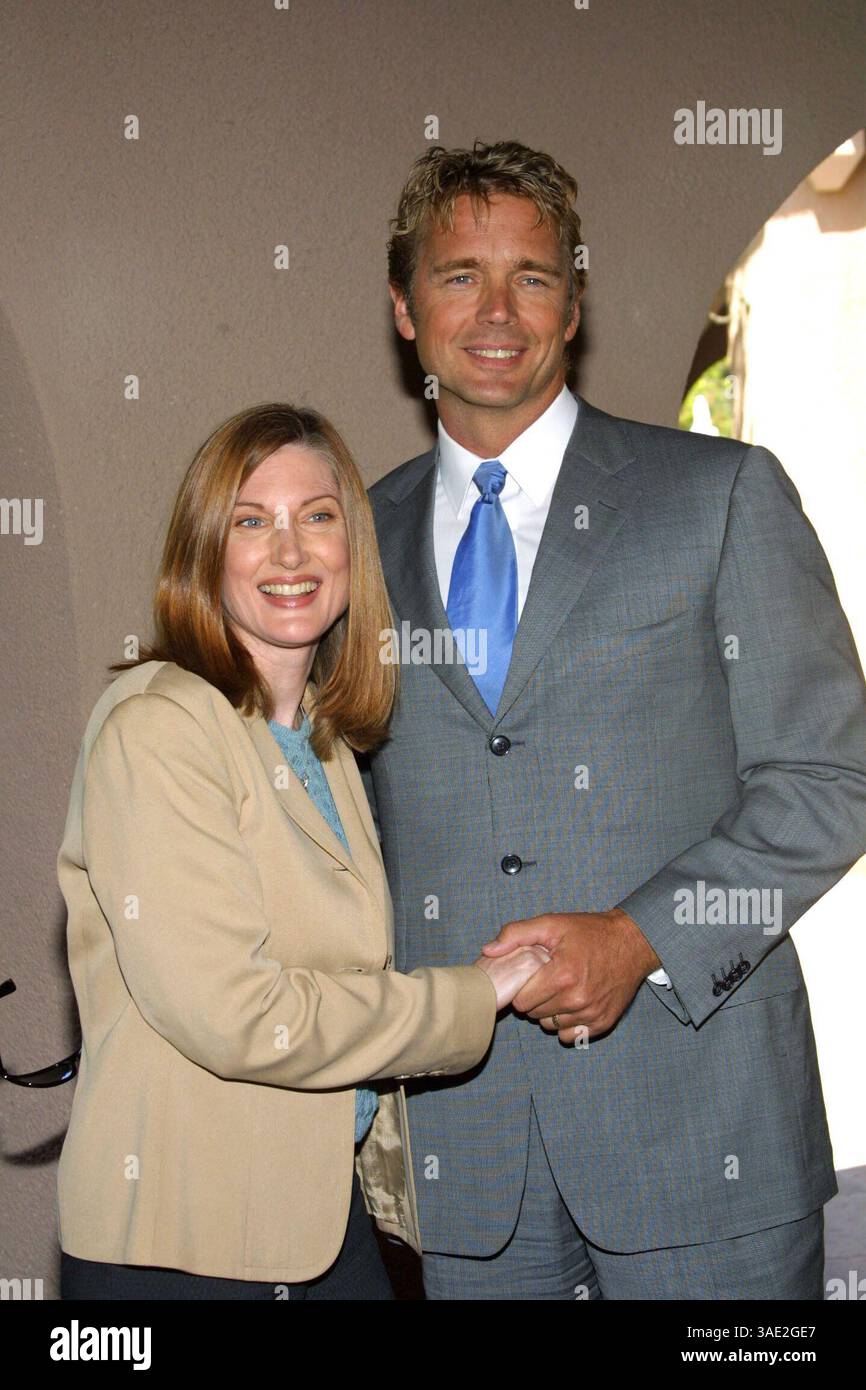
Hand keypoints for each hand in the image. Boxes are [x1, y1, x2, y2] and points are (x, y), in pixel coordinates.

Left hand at [480, 909, 660, 1041]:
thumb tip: (488, 951)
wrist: (632, 943)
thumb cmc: (589, 932)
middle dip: (535, 999)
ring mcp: (591, 1014)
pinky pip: (570, 1036)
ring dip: (550, 1012)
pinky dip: (566, 1024)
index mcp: (562, 975)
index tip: (531, 976)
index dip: (522, 988)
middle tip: (546, 981)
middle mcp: (577, 999)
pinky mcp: (602, 1023)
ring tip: (559, 990)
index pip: (521, 1001)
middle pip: (534, 1015)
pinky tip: (571, 1004)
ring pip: (550, 1026)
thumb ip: (516, 934)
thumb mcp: (552, 924)